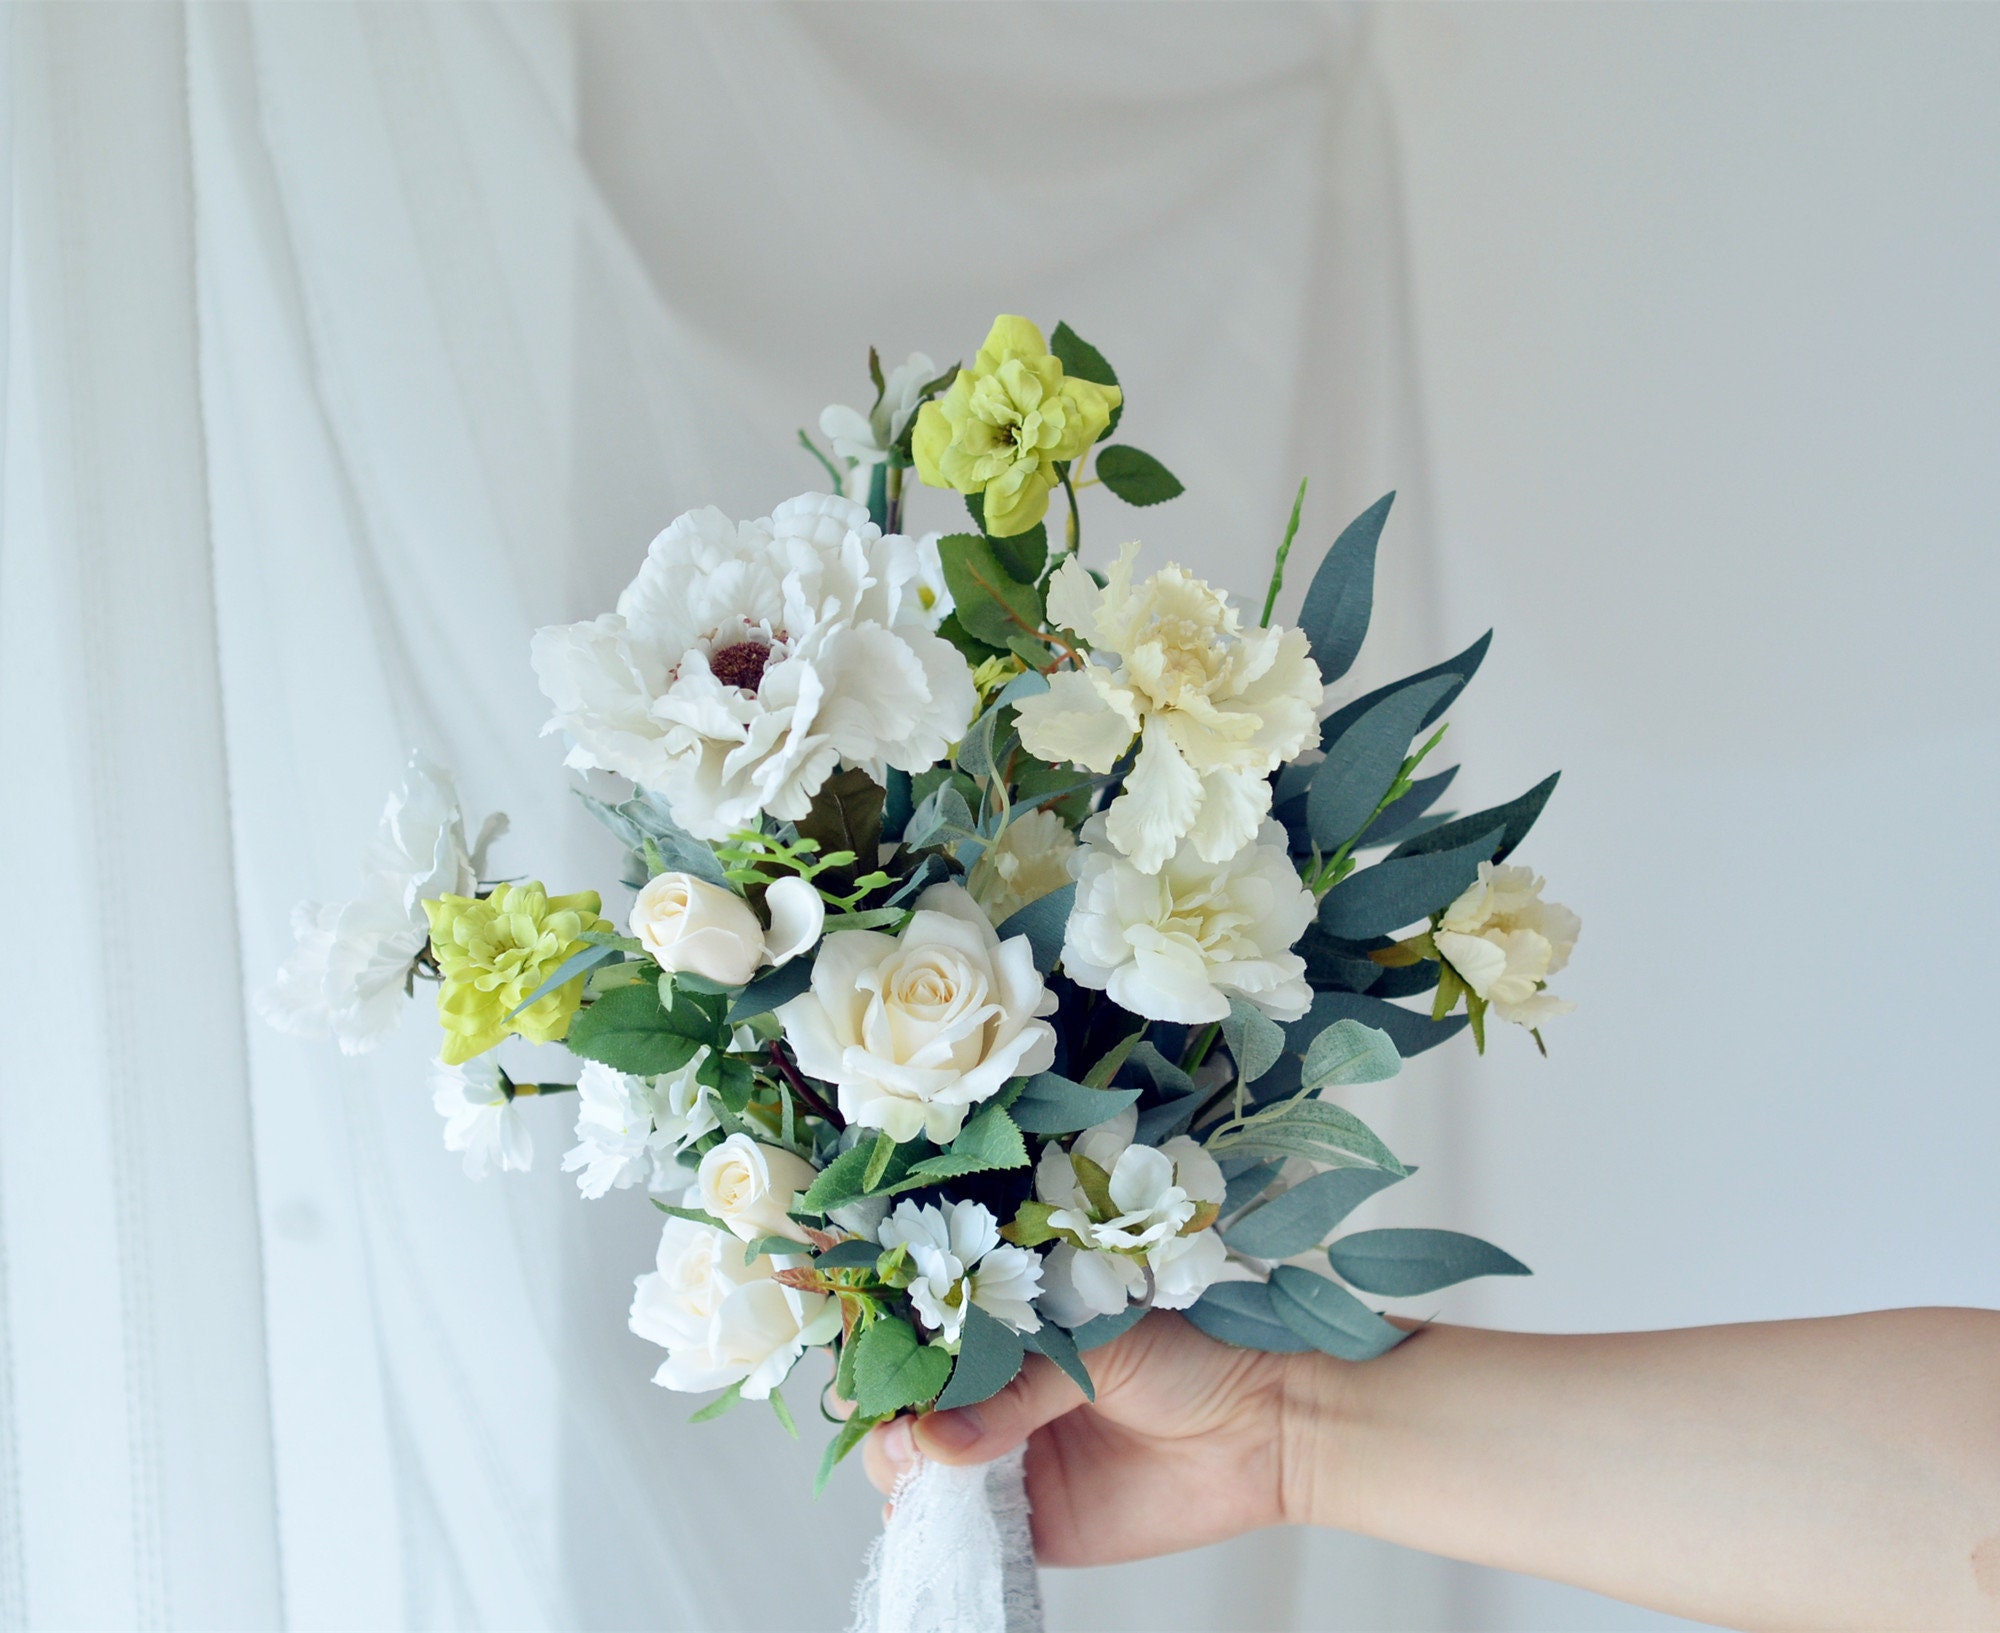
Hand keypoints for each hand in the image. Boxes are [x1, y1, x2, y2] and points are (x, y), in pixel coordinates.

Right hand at [862, 1312, 1310, 1566]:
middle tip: (893, 1430)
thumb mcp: (1095, 1344)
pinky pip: (972, 1532)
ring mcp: (1014, 1458)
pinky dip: (941, 1529)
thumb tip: (931, 1439)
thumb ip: (1015, 1389)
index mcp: (1011, 1330)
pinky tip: (928, 1517)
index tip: (860, 1369)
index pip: (925, 1338)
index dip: (886, 1351)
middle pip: (910, 1410)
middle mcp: (1001, 1393)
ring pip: (926, 1473)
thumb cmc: (1193, 1351)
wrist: (1268, 1422)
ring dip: (901, 1473)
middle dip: (885, 1419)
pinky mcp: (1039, 1521)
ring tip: (911, 1468)